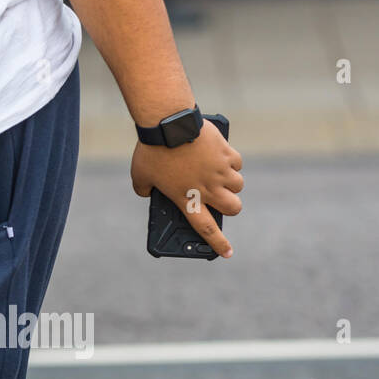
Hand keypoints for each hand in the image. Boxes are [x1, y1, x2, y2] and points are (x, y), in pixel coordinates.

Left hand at [131, 119, 243, 257]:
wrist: (168, 125)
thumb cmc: (152, 151)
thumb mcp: (139, 175)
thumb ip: (143, 189)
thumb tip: (146, 192)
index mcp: (188, 199)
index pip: (206, 229)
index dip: (219, 243)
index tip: (227, 253)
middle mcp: (209, 189)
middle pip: (233, 208)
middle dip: (231, 207)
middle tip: (222, 199)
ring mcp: (221, 172)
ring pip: (238, 185)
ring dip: (231, 183)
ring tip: (218, 174)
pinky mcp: (227, 154)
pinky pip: (236, 163)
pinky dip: (230, 161)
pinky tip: (218, 155)